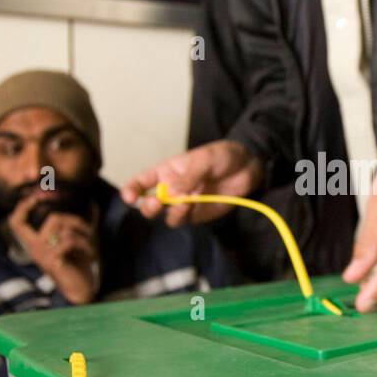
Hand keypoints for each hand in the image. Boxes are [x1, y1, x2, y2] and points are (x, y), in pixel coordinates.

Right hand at [8, 194, 98, 304]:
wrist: (81, 289)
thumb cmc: (78, 265)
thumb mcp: (78, 242)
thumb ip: (82, 224)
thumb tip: (93, 204)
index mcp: (35, 242)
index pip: (16, 223)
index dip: (22, 208)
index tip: (36, 197)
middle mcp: (34, 248)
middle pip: (52, 219)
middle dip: (75, 220)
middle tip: (88, 230)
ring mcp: (41, 255)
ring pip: (64, 229)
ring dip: (84, 233)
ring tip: (92, 243)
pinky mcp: (52, 262)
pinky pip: (69, 241)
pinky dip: (85, 244)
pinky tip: (91, 253)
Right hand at [121, 140, 263, 226]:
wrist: (247, 167)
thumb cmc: (221, 157)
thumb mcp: (204, 160)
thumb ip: (188, 177)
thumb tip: (171, 193)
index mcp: (166, 172)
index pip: (141, 182)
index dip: (131, 190)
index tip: (129, 196)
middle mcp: (171, 190)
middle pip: (149, 205)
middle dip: (148, 207)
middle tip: (158, 203)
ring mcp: (184, 204)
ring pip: (166, 217)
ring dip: (170, 212)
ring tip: (184, 203)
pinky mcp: (198, 215)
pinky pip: (184, 220)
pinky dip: (184, 215)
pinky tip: (191, 206)